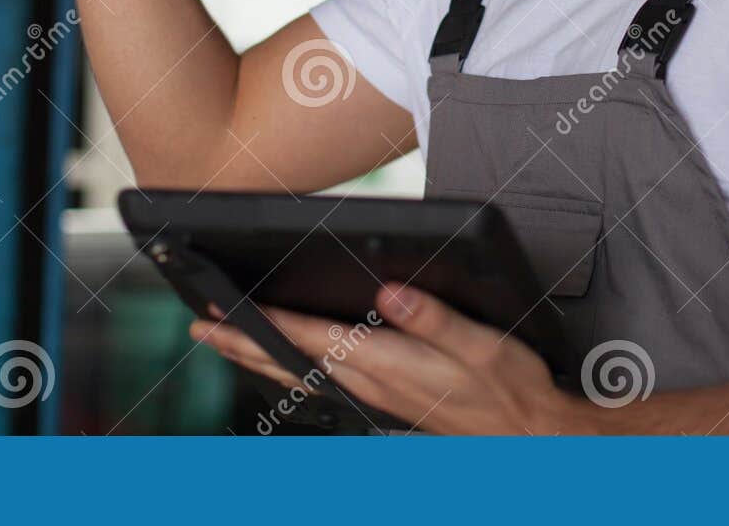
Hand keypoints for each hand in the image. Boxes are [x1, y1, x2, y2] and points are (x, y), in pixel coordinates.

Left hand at [192, 283, 596, 434]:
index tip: (227, 312)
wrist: (529, 435)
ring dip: (261, 356)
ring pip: (302, 373)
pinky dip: (294, 368)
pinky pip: (323, 382)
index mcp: (389, 364)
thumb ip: (433, 318)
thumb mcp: (481, 345)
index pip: (312, 339)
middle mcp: (373, 383)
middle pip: (293, 360)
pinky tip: (289, 363)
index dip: (266, 323)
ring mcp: (377, 395)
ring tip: (227, 341)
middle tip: (199, 327)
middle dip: (243, 343)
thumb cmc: (509, 390)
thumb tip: (390, 294)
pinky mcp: (386, 400)